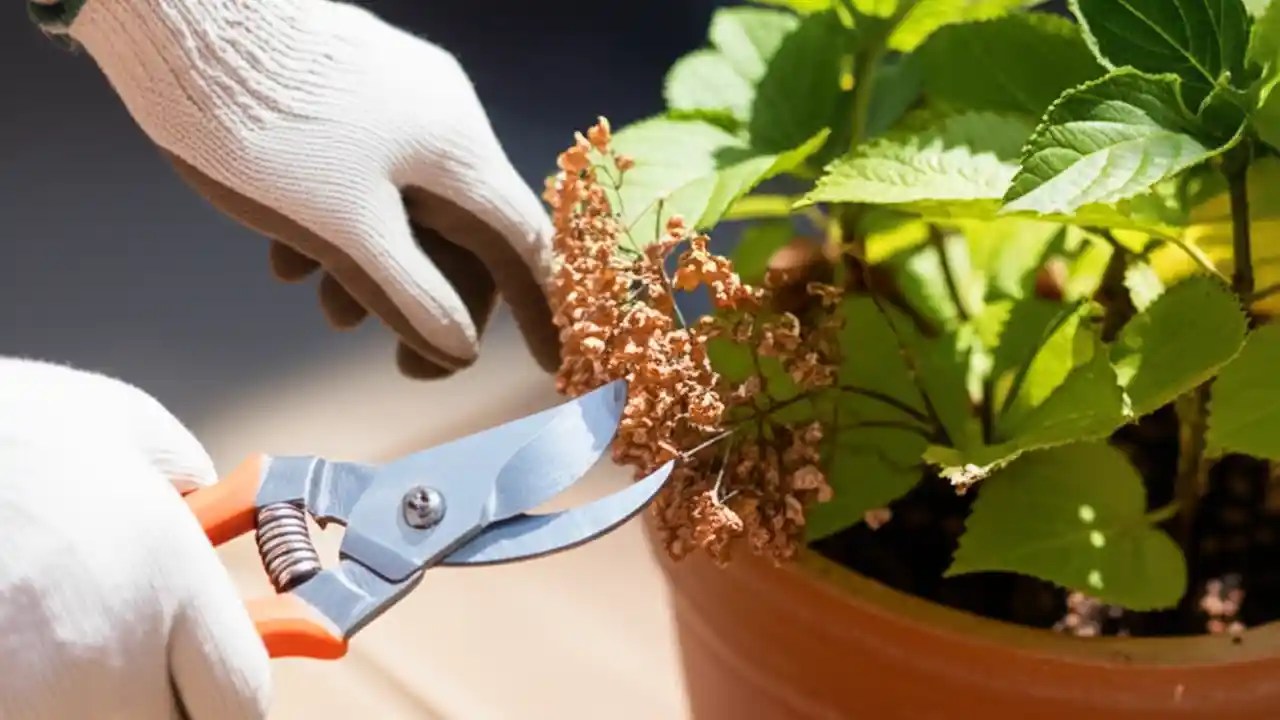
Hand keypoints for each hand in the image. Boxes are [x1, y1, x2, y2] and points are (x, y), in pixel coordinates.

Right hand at [0, 357, 270, 719]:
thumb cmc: (10, 423)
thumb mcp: (125, 423)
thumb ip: (187, 476)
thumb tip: (208, 506)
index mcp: (173, 579)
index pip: (242, 701)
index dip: (230, 696)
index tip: (211, 681)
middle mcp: (115, 650)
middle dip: (160, 701)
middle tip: (139, 665)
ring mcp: (37, 692)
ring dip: (89, 705)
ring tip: (60, 645)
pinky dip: (35, 701)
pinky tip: (19, 656)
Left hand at [33, 0, 560, 378]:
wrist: (182, 21)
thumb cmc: (264, 131)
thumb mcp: (342, 232)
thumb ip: (410, 295)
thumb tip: (462, 351)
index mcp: (456, 153)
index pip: (522, 244)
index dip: (537, 309)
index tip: (547, 362)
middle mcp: (443, 119)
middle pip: (466, 231)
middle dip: (435, 301)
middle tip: (401, 362)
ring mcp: (399, 98)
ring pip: (412, 206)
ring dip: (380, 271)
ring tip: (326, 309)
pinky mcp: (353, 89)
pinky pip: (371, 175)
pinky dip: (346, 228)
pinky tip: (291, 256)